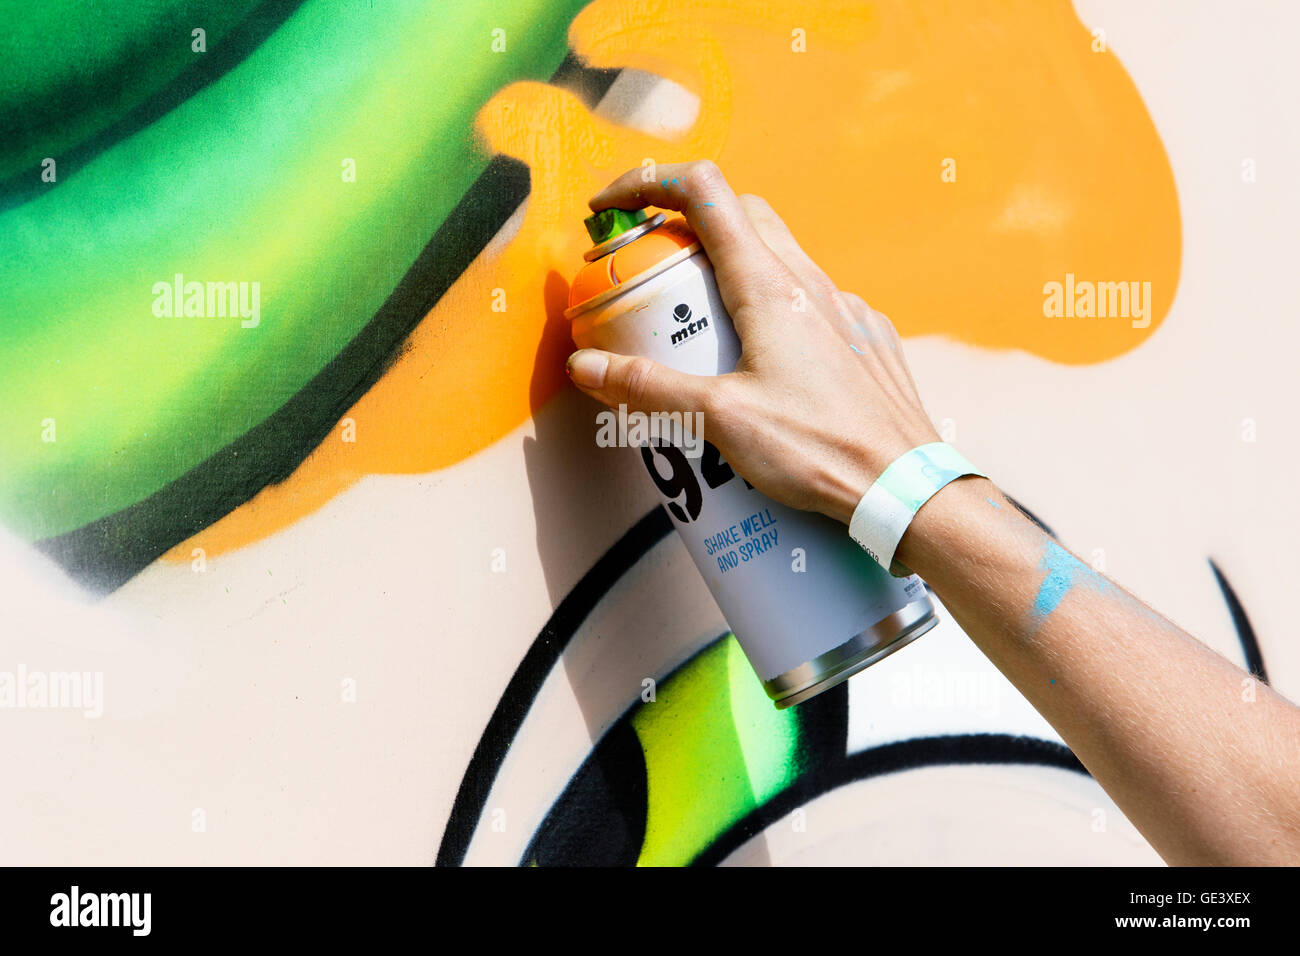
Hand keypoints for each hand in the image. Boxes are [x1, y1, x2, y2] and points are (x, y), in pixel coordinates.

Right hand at [566, 161, 940, 524]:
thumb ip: (649, 389)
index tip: (610, 212)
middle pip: (739, 216)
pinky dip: (771, 310)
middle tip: (650, 271)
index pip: (702, 193)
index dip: (647, 185)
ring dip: (729, 270)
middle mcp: (811, 284)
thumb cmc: (819, 450)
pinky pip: (810, 304)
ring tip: (700, 327)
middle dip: (684, 226)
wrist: (904, 488)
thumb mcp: (719, 420)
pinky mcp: (864, 340)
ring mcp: (844, 310)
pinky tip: (762, 364)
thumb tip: (586, 366)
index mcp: (770, 287)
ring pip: (778, 259)